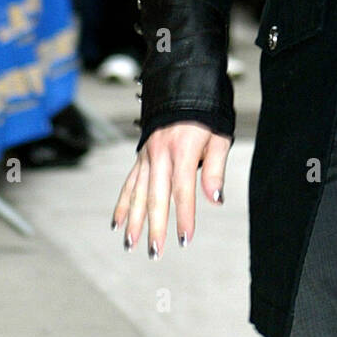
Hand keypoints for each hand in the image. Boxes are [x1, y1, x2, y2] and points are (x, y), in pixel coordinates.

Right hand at [112, 122, 231, 257]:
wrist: (183, 84)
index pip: (183, 190)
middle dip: (155, 226)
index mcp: (183, 150)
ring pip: (138, 192)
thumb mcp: (219, 136)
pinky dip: (122, 204)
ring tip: (131, 245)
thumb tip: (215, 200)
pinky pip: (129, 182)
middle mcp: (161, 154)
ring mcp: (147, 155)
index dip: (185, 216)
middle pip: (156, 196)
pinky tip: (117, 223)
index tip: (185, 240)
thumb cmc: (207, 113)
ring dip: (134, 221)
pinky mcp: (140, 155)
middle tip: (155, 252)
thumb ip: (215, 169)